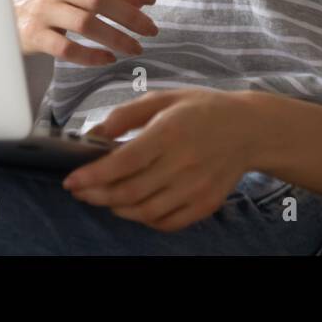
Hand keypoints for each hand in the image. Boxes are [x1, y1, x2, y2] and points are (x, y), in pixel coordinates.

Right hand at [11, 0, 158, 64]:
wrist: (6, 13)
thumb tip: (141, 3)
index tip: (150, 1)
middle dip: (130, 16)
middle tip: (151, 30)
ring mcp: (42, 9)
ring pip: (86, 24)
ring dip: (117, 38)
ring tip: (137, 48)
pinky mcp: (34, 35)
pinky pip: (66, 49)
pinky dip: (91, 56)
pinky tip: (109, 59)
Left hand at [61, 88, 257, 231]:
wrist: (250, 129)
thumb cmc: (202, 109)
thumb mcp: (164, 98)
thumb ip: (127, 114)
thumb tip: (95, 133)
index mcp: (170, 132)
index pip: (124, 162)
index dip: (93, 175)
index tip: (71, 180)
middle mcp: (184, 163)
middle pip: (129, 191)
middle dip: (96, 195)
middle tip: (80, 191)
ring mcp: (196, 187)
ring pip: (145, 211)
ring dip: (116, 208)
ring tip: (103, 198)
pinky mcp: (206, 204)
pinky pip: (168, 222)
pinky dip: (144, 219)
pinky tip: (134, 207)